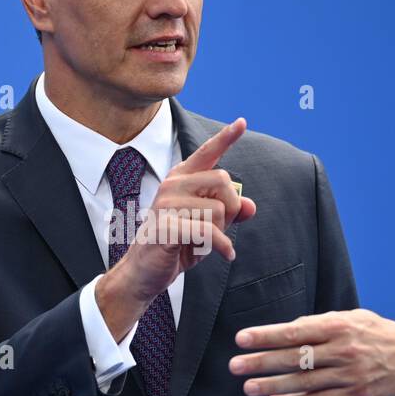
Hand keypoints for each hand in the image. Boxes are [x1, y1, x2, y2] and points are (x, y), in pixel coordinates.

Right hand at [97, 118, 256, 337]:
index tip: (242, 122)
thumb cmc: (175, 247)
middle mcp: (172, 185)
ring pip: (219, 209)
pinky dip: (222, 246)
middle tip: (221, 227)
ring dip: (222, 232)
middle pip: (224, 180)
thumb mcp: (207, 228)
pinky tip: (225, 254)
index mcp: (181, 180)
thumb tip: (250, 206)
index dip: (226, 137)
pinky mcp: (167, 225)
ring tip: (206, 243)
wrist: (144, 273)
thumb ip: (228, 214)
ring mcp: (167, 203)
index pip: (206, 154)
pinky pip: (210, 232)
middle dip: (231, 207)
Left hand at [229, 309, 394, 395]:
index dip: (266, 336)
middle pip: (294, 357)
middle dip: (261, 361)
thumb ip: (321, 325)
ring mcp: (348, 374)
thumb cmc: (379, 335)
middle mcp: (342, 349)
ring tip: (249, 387)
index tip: (241, 339)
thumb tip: (288, 330)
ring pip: (303, 381)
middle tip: (235, 366)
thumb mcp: (353, 318)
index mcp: (338, 326)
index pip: (294, 331)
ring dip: (273, 385)